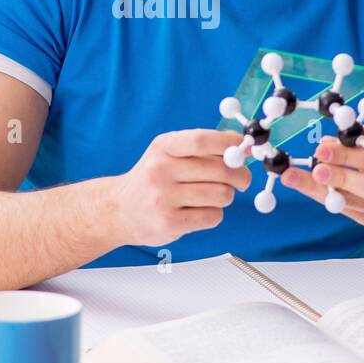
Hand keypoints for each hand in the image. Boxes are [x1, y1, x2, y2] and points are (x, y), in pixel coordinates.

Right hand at [108, 129, 251, 245]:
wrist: (119, 210)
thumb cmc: (152, 180)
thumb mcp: (168, 153)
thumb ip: (202, 147)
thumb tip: (241, 145)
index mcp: (162, 147)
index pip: (201, 140)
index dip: (229, 144)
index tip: (244, 147)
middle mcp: (160, 170)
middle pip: (219, 170)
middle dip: (240, 175)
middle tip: (242, 180)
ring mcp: (163, 197)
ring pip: (221, 194)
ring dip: (225, 197)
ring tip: (212, 197)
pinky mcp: (170, 222)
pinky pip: (213, 216)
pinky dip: (214, 214)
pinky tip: (199, 212)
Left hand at [282, 124, 363, 228]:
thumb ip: (358, 137)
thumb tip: (326, 143)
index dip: (350, 156)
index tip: (322, 149)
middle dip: (343, 179)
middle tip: (315, 169)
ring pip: (360, 206)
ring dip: (326, 192)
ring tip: (298, 178)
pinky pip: (352, 213)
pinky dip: (329, 199)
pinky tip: (309, 187)